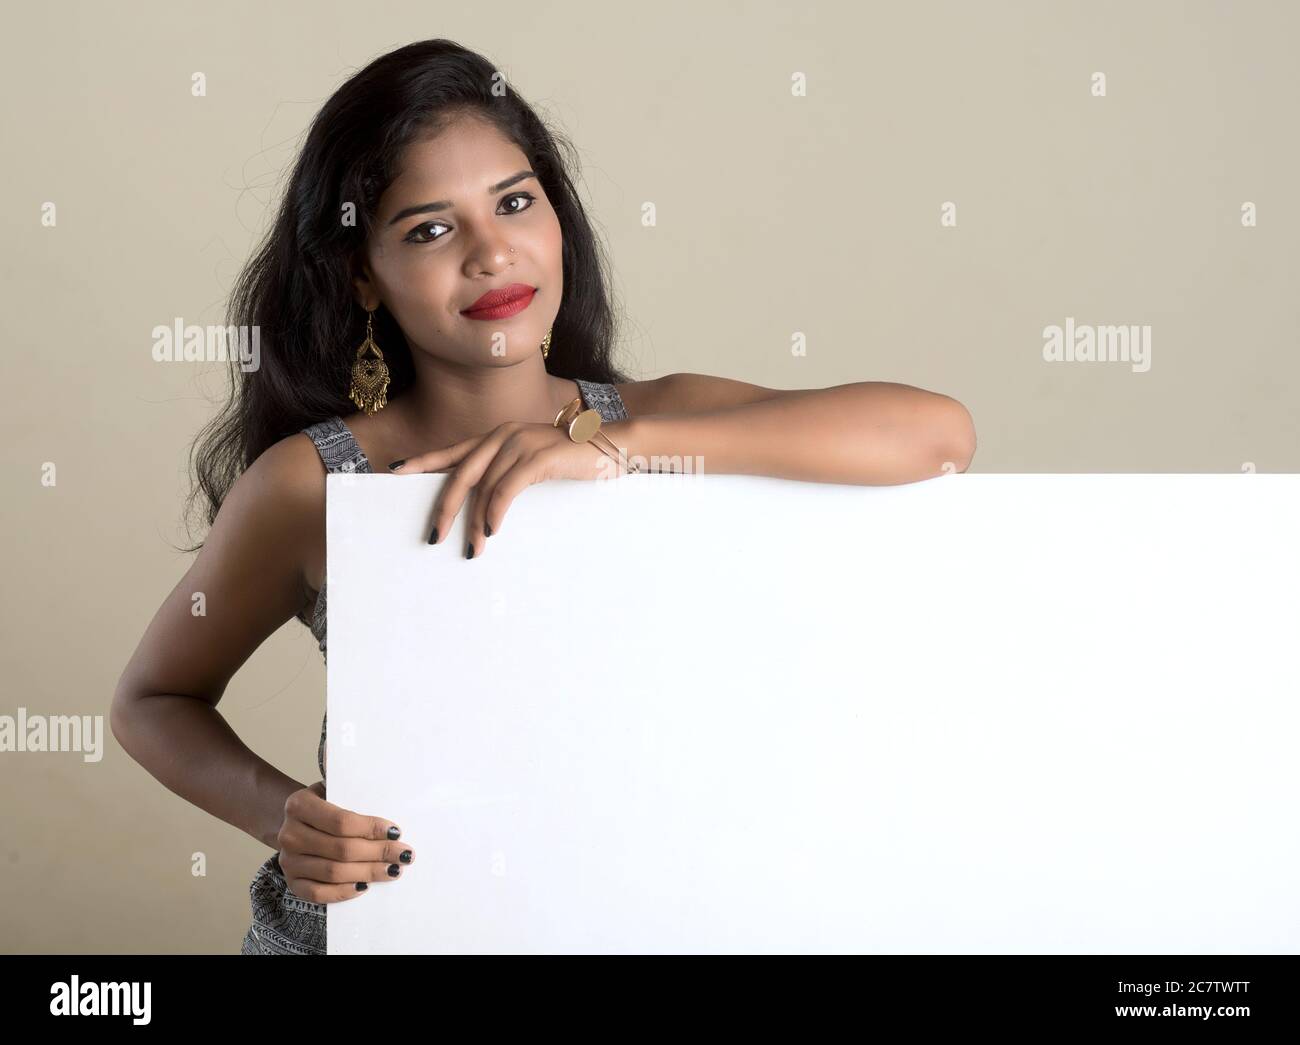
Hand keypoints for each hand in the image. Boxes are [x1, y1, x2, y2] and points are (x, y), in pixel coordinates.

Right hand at [277, 781, 412, 902]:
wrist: (295, 822)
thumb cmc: (324, 806)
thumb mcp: (334, 792)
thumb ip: (354, 799)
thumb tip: (390, 825)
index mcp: (299, 805)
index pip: (341, 821)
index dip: (371, 828)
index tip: (396, 832)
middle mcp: (289, 834)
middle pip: (341, 849)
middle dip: (377, 853)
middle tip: (403, 855)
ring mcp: (288, 861)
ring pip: (333, 872)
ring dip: (367, 873)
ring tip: (392, 870)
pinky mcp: (292, 882)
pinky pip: (317, 894)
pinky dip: (342, 893)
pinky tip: (364, 886)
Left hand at [391, 420, 616, 556]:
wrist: (612, 445)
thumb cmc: (573, 460)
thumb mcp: (532, 463)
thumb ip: (506, 473)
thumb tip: (482, 504)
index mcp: (497, 436)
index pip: (453, 452)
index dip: (423, 461)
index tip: (395, 473)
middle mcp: (503, 435)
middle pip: (461, 473)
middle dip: (445, 507)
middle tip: (434, 535)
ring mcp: (520, 443)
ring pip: (483, 487)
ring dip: (474, 522)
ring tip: (471, 548)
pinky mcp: (538, 456)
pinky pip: (507, 488)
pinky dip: (496, 511)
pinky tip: (492, 530)